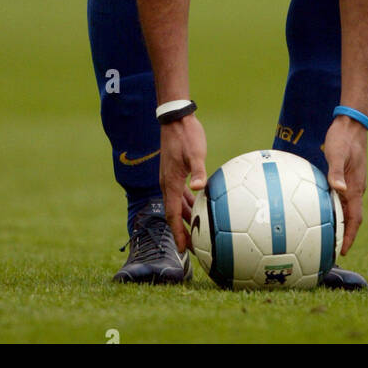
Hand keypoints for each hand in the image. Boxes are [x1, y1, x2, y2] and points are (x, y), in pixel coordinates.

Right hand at [160, 114, 206, 251]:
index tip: (182, 249)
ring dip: (185, 218)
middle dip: (182, 231)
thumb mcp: (196, 153)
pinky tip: (198, 206)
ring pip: (176, 204)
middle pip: (173, 213)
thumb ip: (198, 171)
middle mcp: (167, 183)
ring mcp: (170, 178)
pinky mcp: (175, 172)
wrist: (176, 119)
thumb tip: (200, 188)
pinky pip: (180, 194)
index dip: (177, 233)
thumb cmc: (186, 135)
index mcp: (171, 183)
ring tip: (195, 232)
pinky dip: (187, 204)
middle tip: (193, 247)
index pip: (172, 214)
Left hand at [323, 115, 366, 253]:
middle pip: (352, 218)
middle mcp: (356, 188)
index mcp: (355, 187)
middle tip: (332, 250)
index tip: (343, 251)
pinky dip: (336, 209)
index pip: (355, 218)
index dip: (349, 236)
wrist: (352, 124)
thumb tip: (338, 189)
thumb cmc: (343, 138)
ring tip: (328, 236)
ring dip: (341, 223)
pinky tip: (324, 209)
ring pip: (348, 209)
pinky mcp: (347, 177)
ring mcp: (353, 183)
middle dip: (345, 235)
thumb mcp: (337, 154)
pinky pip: (343, 198)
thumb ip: (336, 172)